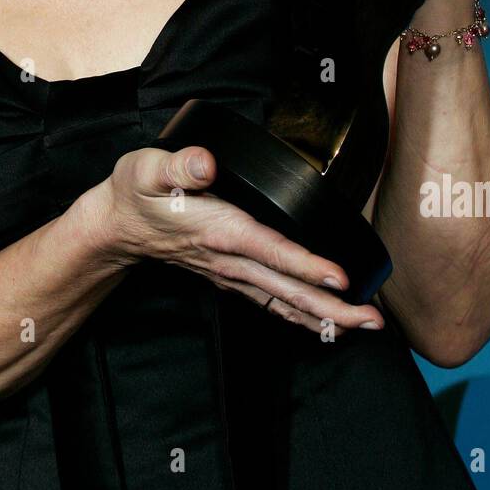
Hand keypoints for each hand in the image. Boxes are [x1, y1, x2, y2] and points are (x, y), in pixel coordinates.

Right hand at [97, 144, 384, 336]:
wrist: (117, 227)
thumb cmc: (136, 193)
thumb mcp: (148, 170)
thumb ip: (178, 165)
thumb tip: (206, 162)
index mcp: (218, 230)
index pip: (270, 250)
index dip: (305, 265)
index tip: (339, 279)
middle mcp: (230, 259)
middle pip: (287, 289)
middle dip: (331, 308)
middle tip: (373, 321)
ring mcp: (231, 273)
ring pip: (284, 301)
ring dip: (325, 316)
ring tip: (364, 327)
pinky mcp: (231, 276)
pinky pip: (272, 301)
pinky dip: (301, 314)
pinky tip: (325, 321)